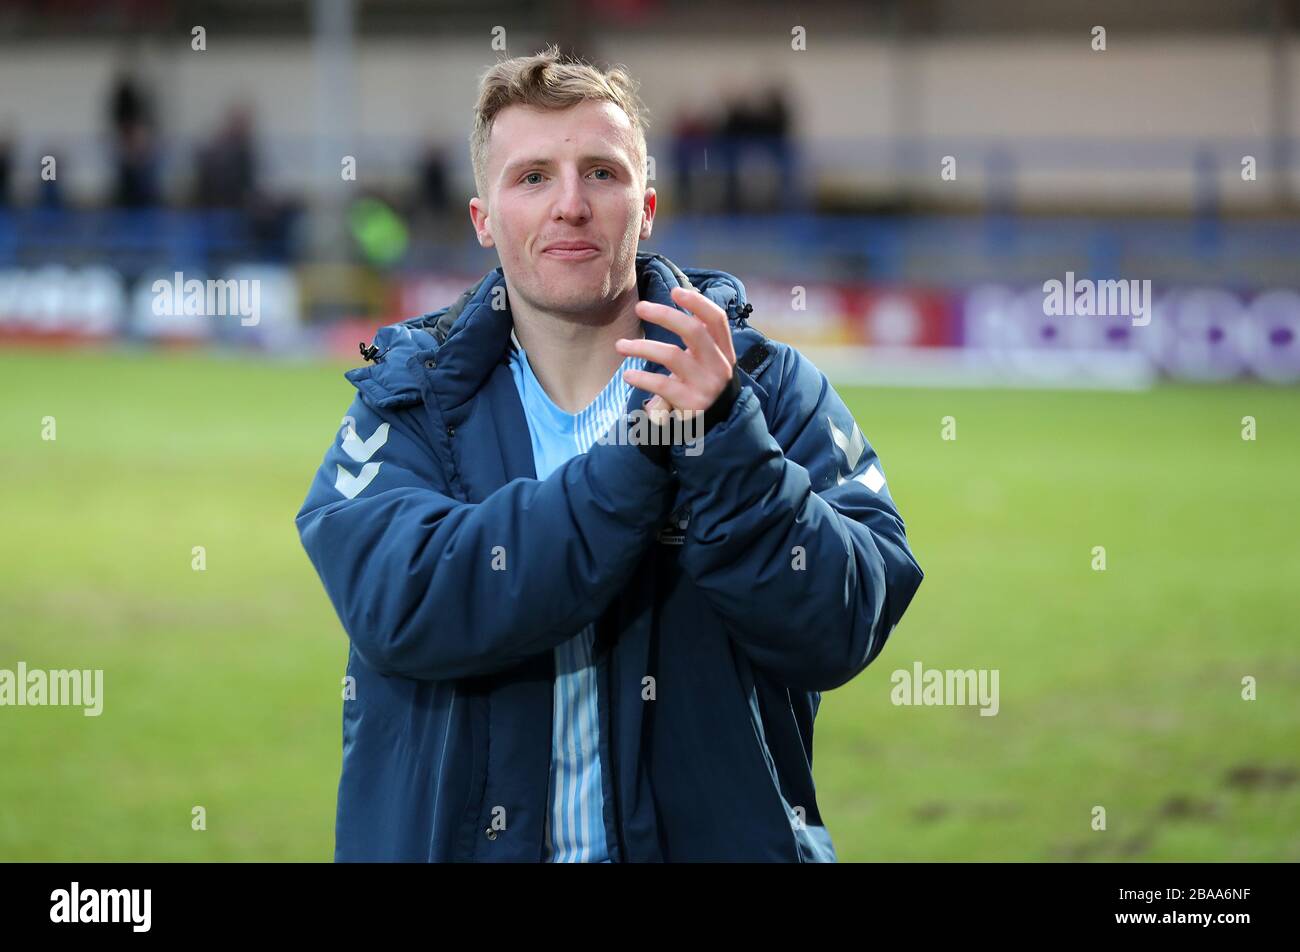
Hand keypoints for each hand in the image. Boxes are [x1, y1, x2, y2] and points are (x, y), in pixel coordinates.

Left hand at [615, 286, 737, 416]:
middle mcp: (719, 367)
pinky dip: (643, 378)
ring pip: (672, 356)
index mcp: (724, 351)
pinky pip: (663, 385)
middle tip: (640, 307)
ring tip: (620, 345)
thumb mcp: (709, 361)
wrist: (717, 427)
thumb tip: (683, 296)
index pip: (717, 320)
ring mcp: (706, 386)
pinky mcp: (691, 405)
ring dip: (642, 347)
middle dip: (665, 316)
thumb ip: (700, 335)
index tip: (675, 291)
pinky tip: (628, 375)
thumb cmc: (705, 385)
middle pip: (694, 332)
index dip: (698, 303)